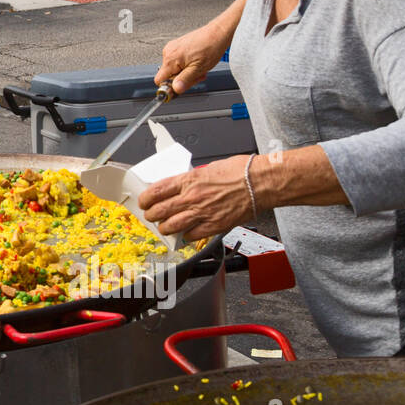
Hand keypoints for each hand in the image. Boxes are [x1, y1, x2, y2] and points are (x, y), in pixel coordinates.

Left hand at [137, 155, 254, 242]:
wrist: (261, 182)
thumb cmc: (241, 171)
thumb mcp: (208, 168)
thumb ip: (193, 179)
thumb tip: (183, 186)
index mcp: (189, 179)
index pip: (157, 190)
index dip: (146, 198)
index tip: (144, 201)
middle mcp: (192, 196)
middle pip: (160, 210)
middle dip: (151, 215)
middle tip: (150, 216)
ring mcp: (202, 212)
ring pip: (172, 225)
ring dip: (164, 228)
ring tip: (164, 228)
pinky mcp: (214, 225)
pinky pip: (192, 235)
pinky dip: (185, 236)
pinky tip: (185, 234)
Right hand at [156, 20, 230, 94]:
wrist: (218, 34)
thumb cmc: (210, 47)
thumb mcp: (198, 69)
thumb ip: (185, 80)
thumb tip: (175, 89)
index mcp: (170, 59)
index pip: (159, 80)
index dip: (169, 86)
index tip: (180, 86)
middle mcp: (168, 52)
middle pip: (168, 75)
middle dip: (182, 79)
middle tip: (196, 75)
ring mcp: (172, 48)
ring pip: (174, 69)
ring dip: (186, 72)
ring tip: (198, 67)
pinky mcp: (177, 46)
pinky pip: (177, 61)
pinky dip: (186, 65)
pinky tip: (196, 62)